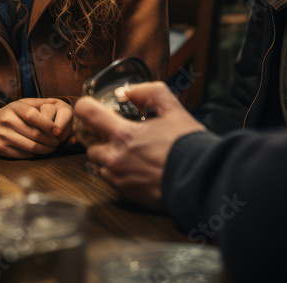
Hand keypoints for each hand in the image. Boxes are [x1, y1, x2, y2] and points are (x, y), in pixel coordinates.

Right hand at [0, 98, 67, 158]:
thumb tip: (57, 102)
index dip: (47, 124)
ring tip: (52, 149)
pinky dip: (34, 154)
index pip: (32, 115)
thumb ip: (39, 103)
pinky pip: (22, 154)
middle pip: (33, 133)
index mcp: (13, 108)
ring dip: (44, 149)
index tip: (58, 131)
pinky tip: (40, 152)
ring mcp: (2, 135)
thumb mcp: (21, 104)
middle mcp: (6, 120)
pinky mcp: (0, 148)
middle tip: (58, 142)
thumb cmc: (11, 114)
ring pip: (29, 146)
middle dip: (49, 140)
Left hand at [75, 82, 204, 211]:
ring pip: (98, 162)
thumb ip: (148, 92)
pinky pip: (109, 179)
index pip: (87, 113)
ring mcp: (119, 177)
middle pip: (88, 142)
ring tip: (128, 151)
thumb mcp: (173, 108)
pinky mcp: (126, 193)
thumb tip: (127, 92)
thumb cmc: (188, 145)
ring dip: (107, 155)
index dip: (85, 106)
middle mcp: (115, 157)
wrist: (201, 180)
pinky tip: (134, 166)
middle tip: (115, 132)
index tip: (91, 107)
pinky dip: (116, 171)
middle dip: (99, 136)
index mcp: (124, 134)